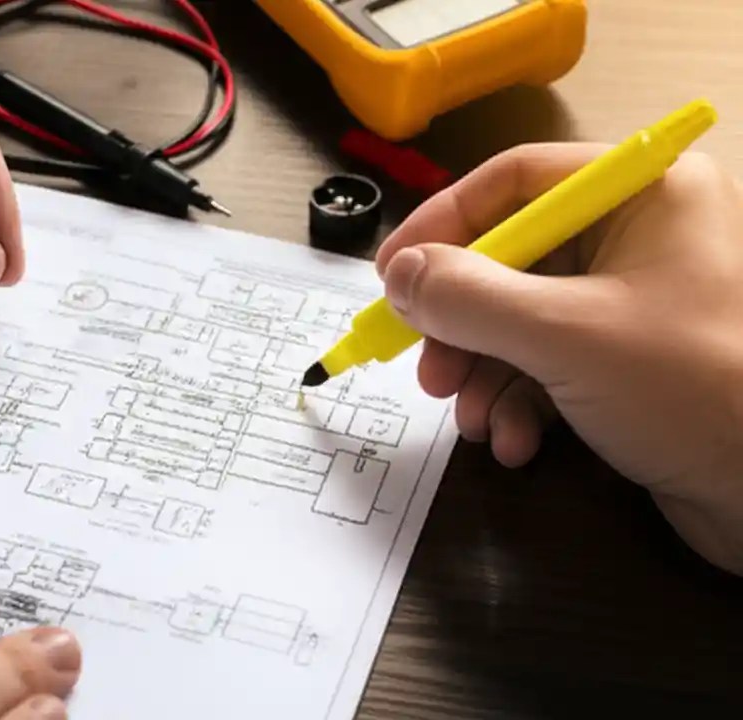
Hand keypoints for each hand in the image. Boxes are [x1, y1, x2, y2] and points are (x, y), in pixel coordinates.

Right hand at [376, 144, 742, 573]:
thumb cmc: (693, 389)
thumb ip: (468, 297)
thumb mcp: (565, 335)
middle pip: (509, 258)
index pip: (514, 180)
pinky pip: (549, 363)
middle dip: (461, 322)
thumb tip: (398, 275)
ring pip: (520, 319)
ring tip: (473, 422)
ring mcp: (636, 301)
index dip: (442, 225)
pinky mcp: (633, 362)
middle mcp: (639, 236)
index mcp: (641, 193)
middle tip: (427, 371)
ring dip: (484, 374)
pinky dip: (521, 402)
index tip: (388, 278)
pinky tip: (517, 444)